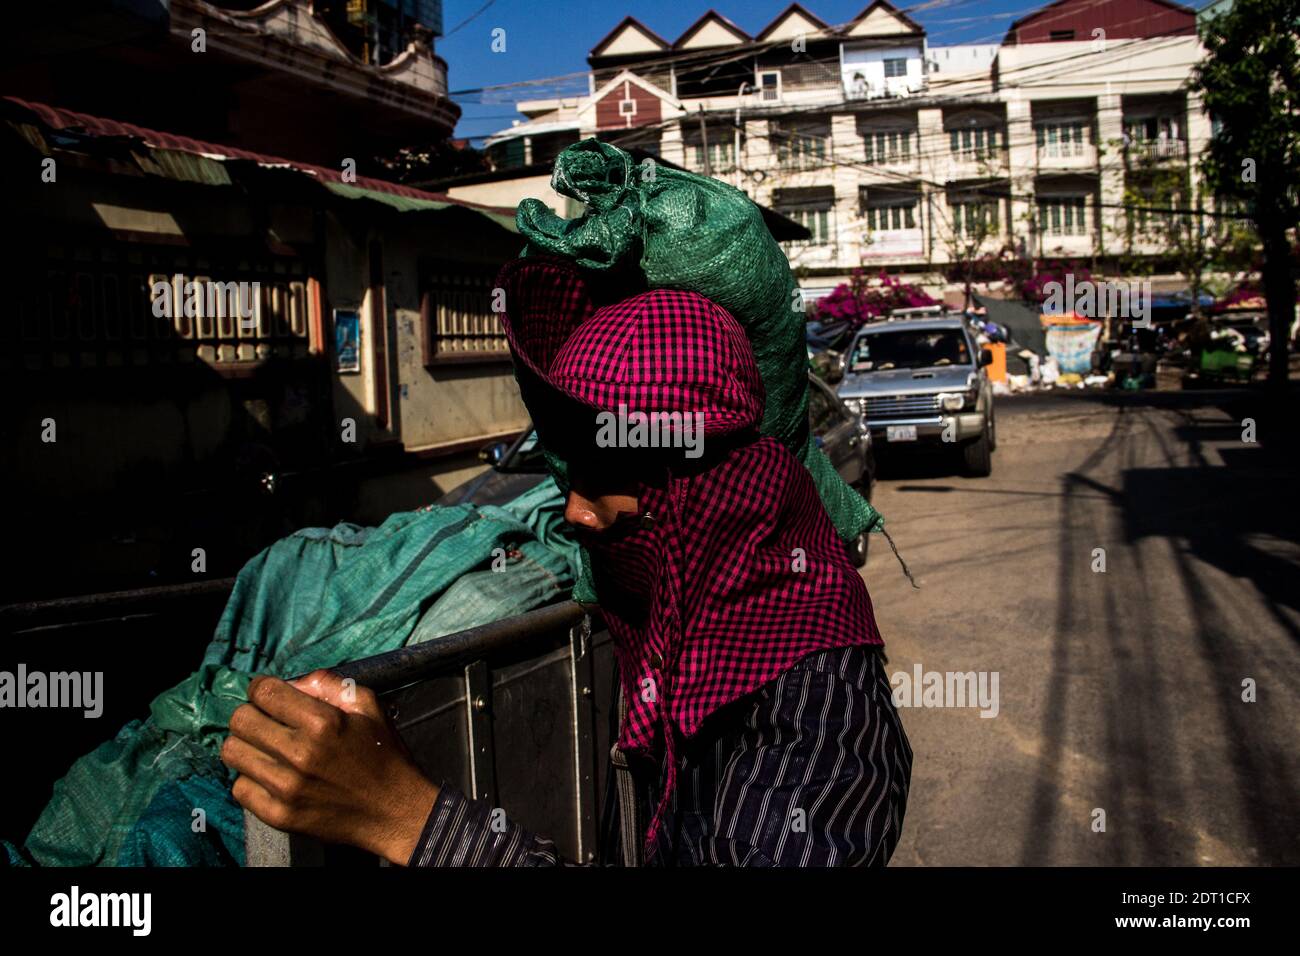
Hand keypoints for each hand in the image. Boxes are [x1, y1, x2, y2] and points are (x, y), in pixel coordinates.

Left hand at [222, 670, 439, 865]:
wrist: (393, 811)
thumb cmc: (382, 755)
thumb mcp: (368, 706)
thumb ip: (328, 685)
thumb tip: (291, 684)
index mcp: (323, 722)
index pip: (263, 692)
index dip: (260, 688)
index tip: (265, 694)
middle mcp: (300, 754)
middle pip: (240, 720)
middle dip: (251, 714)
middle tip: (265, 721)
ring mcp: (287, 788)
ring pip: (232, 752)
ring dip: (246, 745)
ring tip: (266, 748)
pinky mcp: (279, 815)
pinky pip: (239, 788)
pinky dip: (251, 778)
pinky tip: (272, 775)